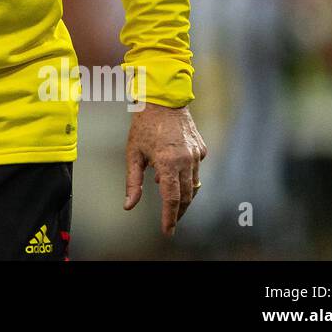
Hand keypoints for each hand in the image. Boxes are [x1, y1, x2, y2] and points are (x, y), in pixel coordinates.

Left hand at [122, 103, 207, 236]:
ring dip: (183, 195)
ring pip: (193, 185)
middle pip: (186, 196)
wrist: (163, 100)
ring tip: (170, 200)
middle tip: (170, 222)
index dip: (170, 218)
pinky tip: (173, 173)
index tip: (167, 231)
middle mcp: (186, 160)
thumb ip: (132, 182)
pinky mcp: (202, 149)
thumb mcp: (133, 153)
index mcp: (168, 162)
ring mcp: (197, 155)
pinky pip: (195, 170)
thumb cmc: (144, 125)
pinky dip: (186, 177)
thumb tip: (129, 205)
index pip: (172, 199)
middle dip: (178, 212)